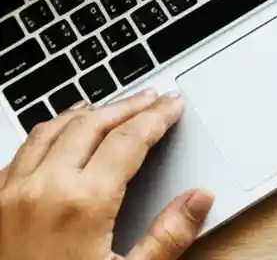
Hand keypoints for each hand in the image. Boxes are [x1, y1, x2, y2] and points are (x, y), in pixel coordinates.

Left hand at [0, 90, 214, 259]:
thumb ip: (167, 237)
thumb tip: (199, 200)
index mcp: (83, 203)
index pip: (129, 140)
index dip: (156, 117)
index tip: (173, 106)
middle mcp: (43, 188)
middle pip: (92, 124)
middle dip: (127, 107)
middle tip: (153, 98)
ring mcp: (11, 193)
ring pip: (51, 130)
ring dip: (86, 113)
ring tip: (109, 107)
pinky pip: (22, 150)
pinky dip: (49, 132)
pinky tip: (59, 136)